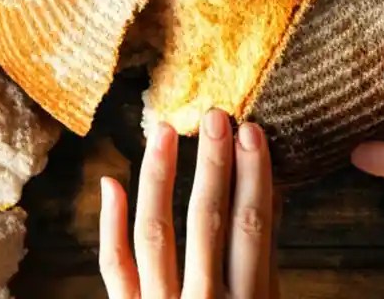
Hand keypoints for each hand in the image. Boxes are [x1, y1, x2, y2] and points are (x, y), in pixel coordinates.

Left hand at [99, 112, 278, 298]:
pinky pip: (115, 265)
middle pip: (206, 222)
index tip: (250, 132)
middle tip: (215, 117)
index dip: (251, 176)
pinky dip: (111, 224)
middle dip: (212, 166)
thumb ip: (266, 259)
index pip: (250, 227)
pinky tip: (113, 182)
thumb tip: (272, 189)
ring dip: (159, 177)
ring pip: (155, 234)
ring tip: (165, 130)